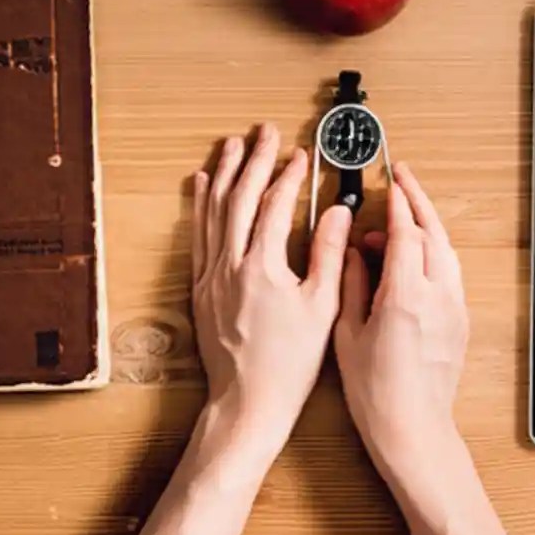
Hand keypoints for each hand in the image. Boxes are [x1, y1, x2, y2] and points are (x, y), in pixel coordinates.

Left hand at [191, 124, 352, 447]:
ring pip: (214, 211)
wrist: (247, 402)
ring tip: (232, 144)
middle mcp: (230, 265)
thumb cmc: (289, 364)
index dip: (289, 175)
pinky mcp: (201, 289)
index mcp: (263, 267)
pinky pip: (198, 235)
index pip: (276, 206)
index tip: (300, 155)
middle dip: (254, 160)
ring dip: (224, 173)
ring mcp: (211, 276)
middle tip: (265, 131)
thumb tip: (336, 212)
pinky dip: (200, 206)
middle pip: (240, 198)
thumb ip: (330, 255)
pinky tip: (203, 186)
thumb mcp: (322, 308)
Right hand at [333, 163, 512, 534]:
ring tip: (402, 216)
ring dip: (426, 227)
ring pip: (446, 251)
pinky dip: (433, 252)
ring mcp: (454, 308)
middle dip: (417, 202)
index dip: (397, 204)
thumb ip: (351, 284)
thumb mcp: (347, 333)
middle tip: (402, 180)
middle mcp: (437, 297)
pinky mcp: (459, 321)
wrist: (413, 429)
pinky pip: (450, 272)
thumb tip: (352, 250)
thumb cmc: (375, 392)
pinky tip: (413, 255)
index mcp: (405, 296)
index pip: (405, 233)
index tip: (388, 183)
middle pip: (433, 233)